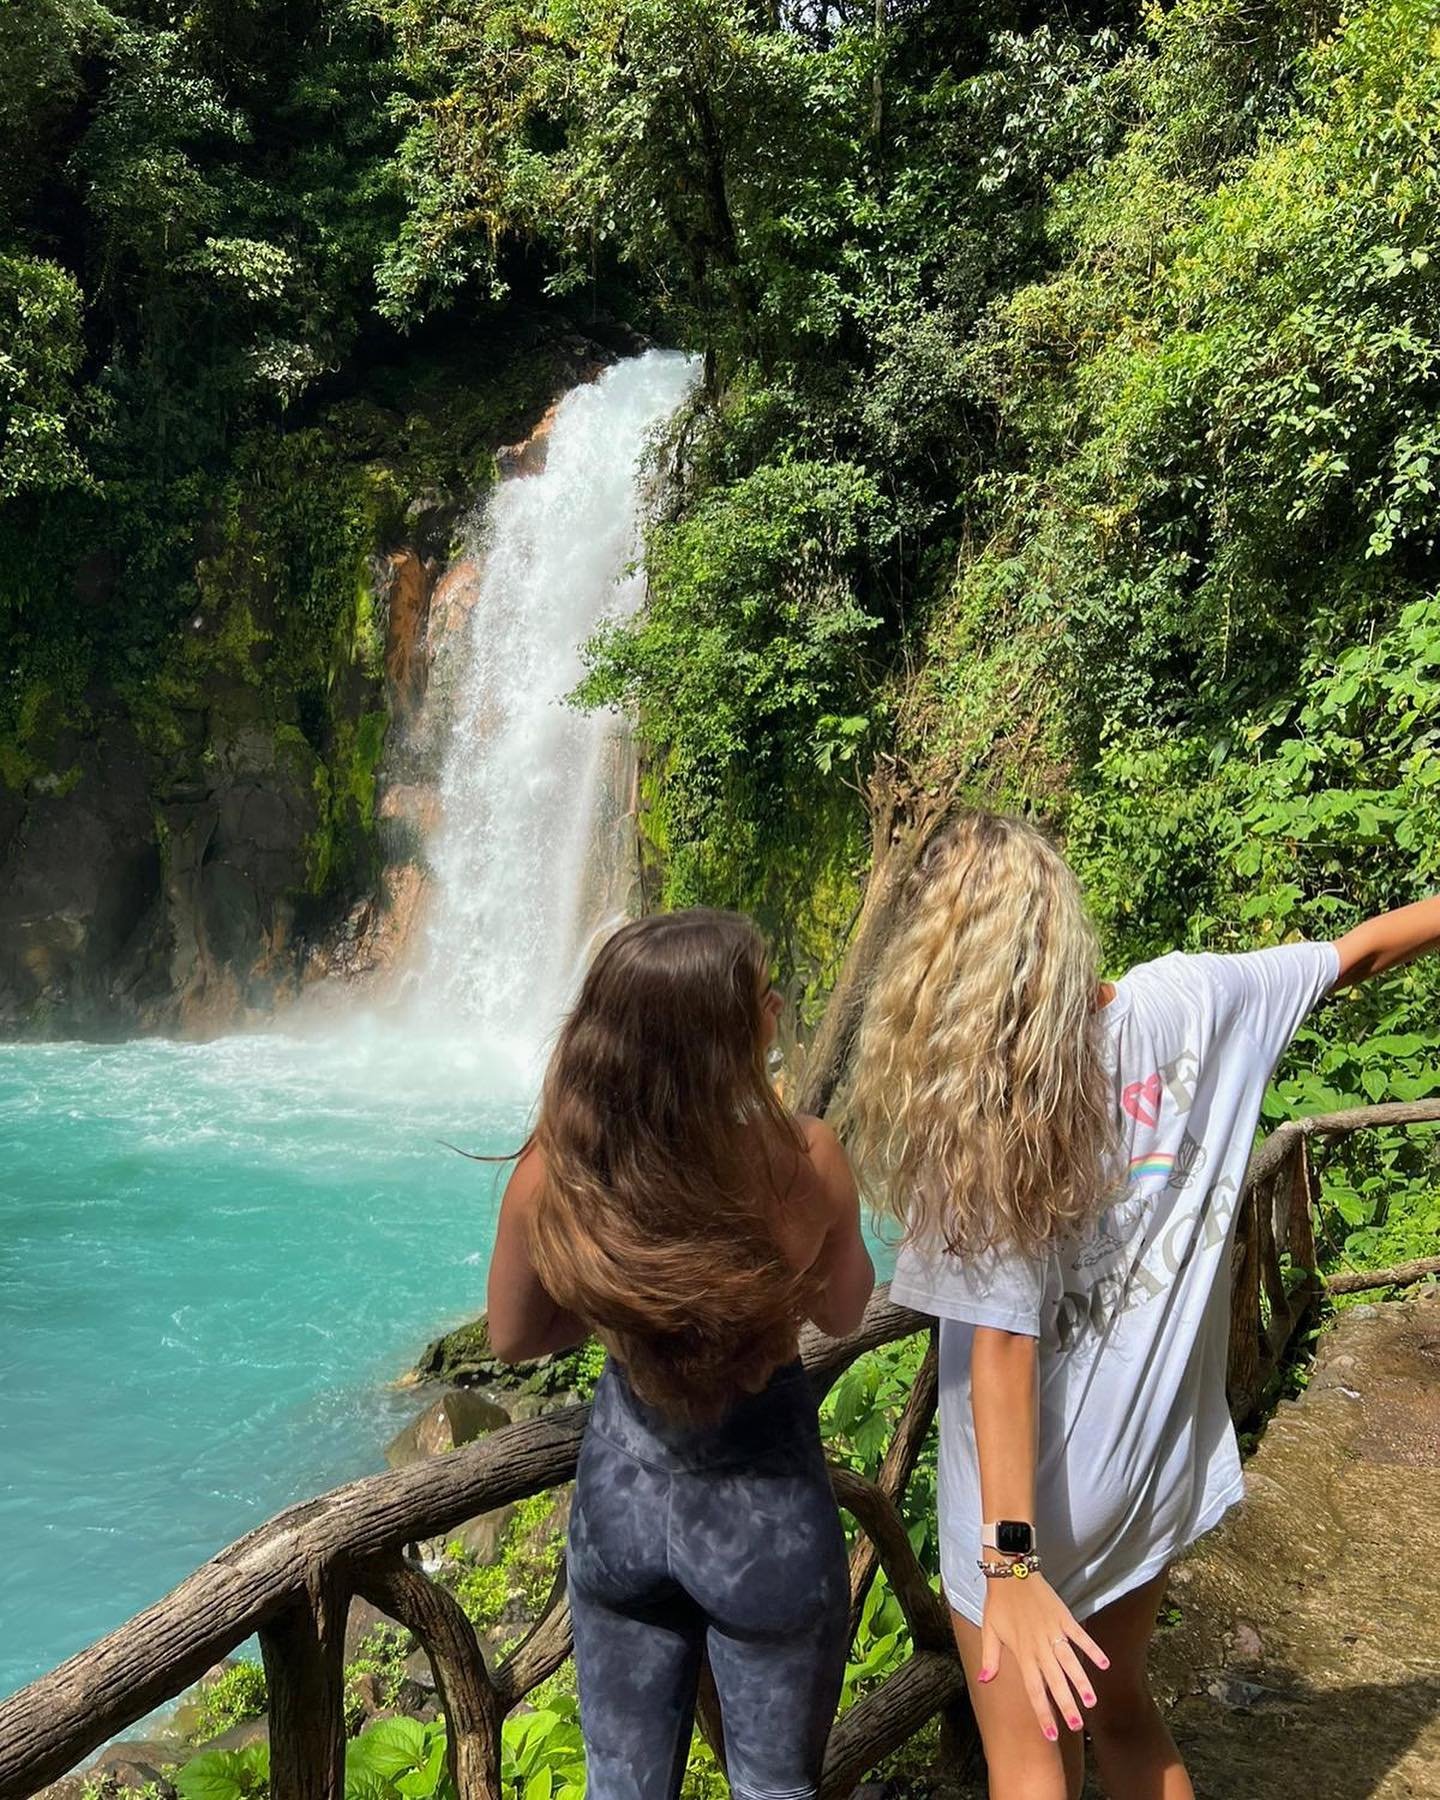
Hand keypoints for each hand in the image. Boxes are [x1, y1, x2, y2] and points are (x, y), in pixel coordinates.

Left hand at [977, 1571, 1109, 1738]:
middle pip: (1054, 1680)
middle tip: (1077, 1726)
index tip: (1051, 1735)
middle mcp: (1039, 1646)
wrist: (1010, 1569)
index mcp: (1021, 1652)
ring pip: (1069, 1662)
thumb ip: (989, 1657)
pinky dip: (1092, 1649)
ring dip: (1081, 1682)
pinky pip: (1080, 1636)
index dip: (1042, 1712)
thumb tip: (983, 1680)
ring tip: (1091, 1702)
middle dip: (1066, 1704)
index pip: (1033, 1689)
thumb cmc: (998, 1602)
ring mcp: (1053, 1631)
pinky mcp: (1064, 1617)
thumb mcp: (988, 1630)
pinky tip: (1105, 1665)